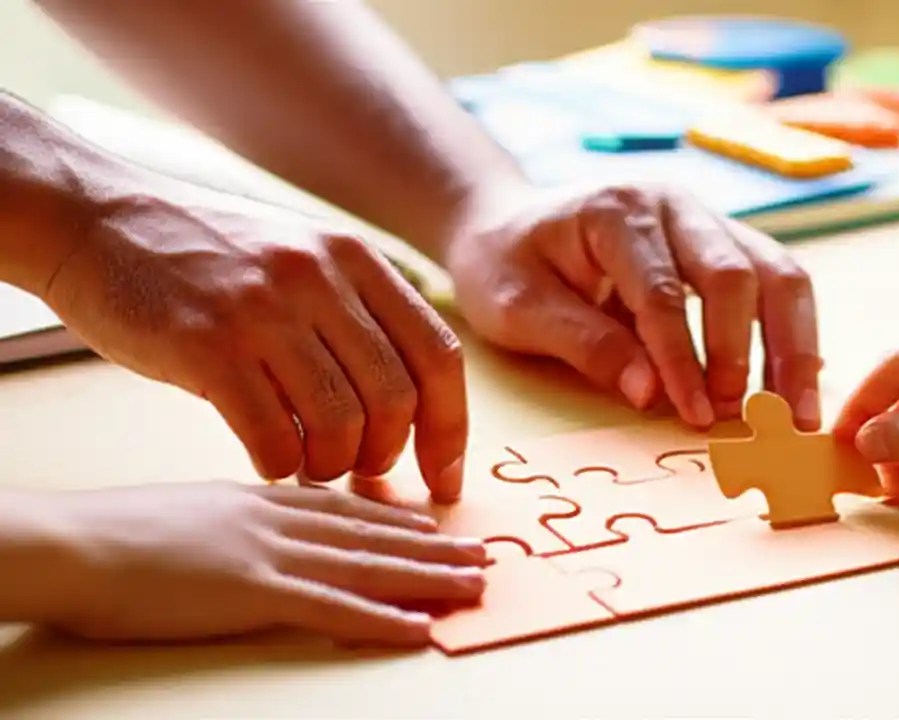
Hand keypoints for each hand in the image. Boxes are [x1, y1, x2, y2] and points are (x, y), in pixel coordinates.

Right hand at [18, 481, 484, 645]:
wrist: (68, 542)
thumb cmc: (114, 534)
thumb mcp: (192, 510)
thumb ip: (238, 516)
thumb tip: (262, 529)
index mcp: (262, 497)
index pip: (347, 509)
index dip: (399, 521)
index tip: (438, 528)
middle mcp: (278, 517)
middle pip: (373, 534)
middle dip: (432, 548)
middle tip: (481, 554)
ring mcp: (269, 552)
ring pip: (367, 565)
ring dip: (427, 578)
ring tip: (474, 584)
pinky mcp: (253, 590)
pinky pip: (331, 609)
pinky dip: (380, 620)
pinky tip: (418, 628)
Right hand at [43, 186, 466, 498]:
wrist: (93, 216)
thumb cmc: (202, 256)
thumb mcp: (298, 255)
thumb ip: (354, 313)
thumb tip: (409, 406)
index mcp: (355, 257)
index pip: (438, 354)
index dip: (451, 427)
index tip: (446, 477)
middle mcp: (320, 277)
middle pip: (397, 397)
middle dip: (389, 455)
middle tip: (363, 475)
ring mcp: (264, 308)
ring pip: (340, 423)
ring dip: (333, 465)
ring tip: (311, 467)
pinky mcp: (206, 344)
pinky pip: (272, 435)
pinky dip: (281, 466)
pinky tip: (269, 462)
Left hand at [445, 181, 822, 429]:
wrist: (505, 224)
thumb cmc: (505, 265)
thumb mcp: (516, 307)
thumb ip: (585, 344)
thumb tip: (651, 395)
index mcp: (618, 210)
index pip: (664, 292)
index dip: (683, 360)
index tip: (695, 416)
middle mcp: (674, 204)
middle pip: (736, 272)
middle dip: (744, 353)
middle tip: (740, 419)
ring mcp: (707, 219)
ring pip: (777, 273)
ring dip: (792, 346)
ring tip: (795, 413)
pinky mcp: (724, 243)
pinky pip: (776, 282)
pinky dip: (793, 333)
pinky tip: (796, 384)